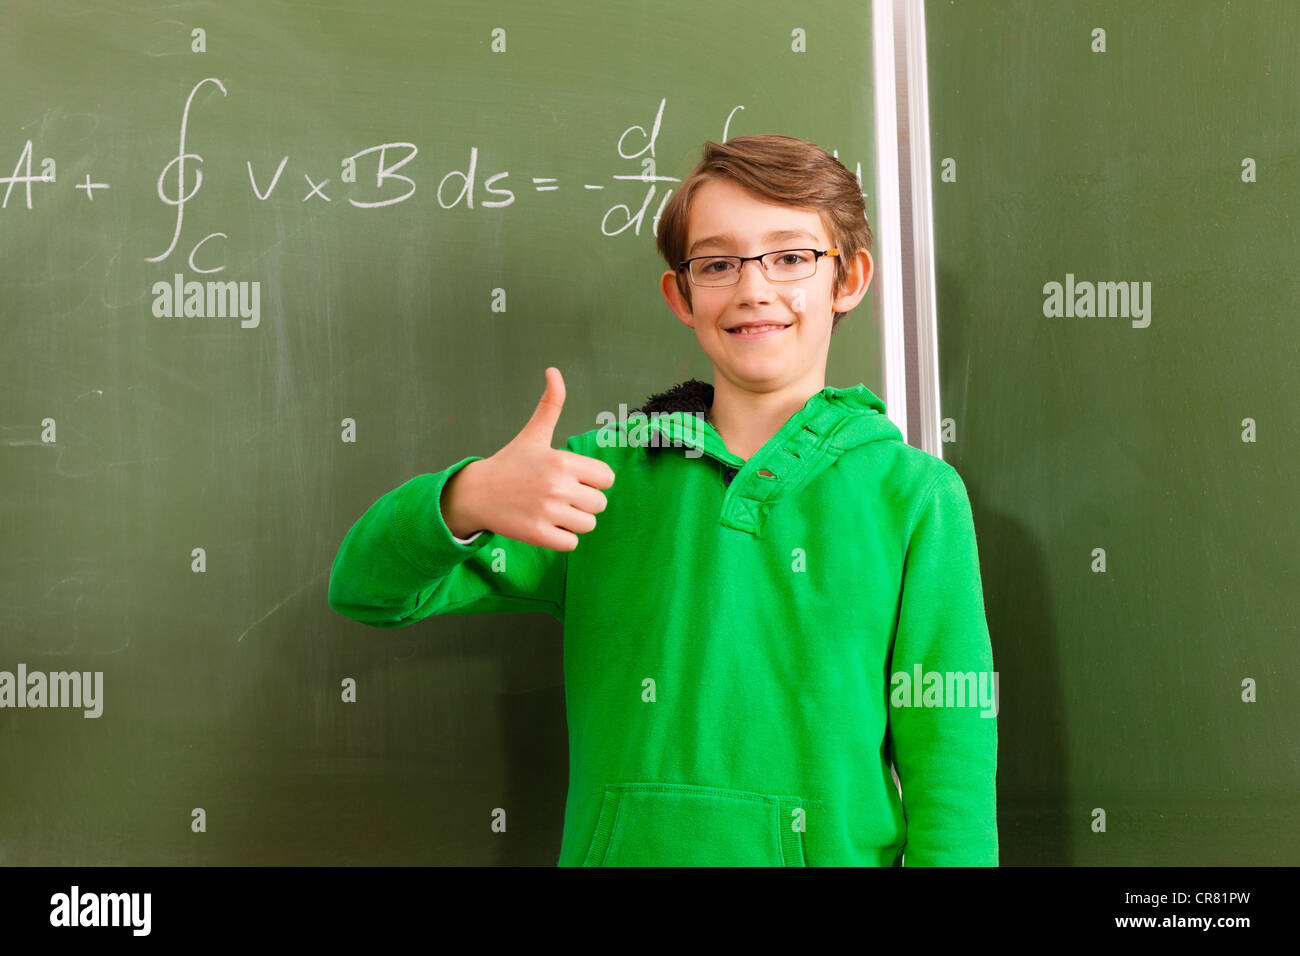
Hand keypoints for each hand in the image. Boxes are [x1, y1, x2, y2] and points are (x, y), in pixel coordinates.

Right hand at [442, 367, 615, 550]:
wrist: (476, 492)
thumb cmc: (510, 463)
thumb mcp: (533, 434)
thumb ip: (550, 404)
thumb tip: (553, 370)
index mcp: (562, 461)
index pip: (606, 479)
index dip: (592, 480)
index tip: (572, 478)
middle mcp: (557, 486)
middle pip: (600, 504)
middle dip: (583, 502)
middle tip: (559, 496)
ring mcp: (548, 512)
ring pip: (588, 525)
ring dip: (573, 521)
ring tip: (552, 510)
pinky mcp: (538, 535)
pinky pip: (571, 544)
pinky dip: (562, 538)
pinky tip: (545, 525)